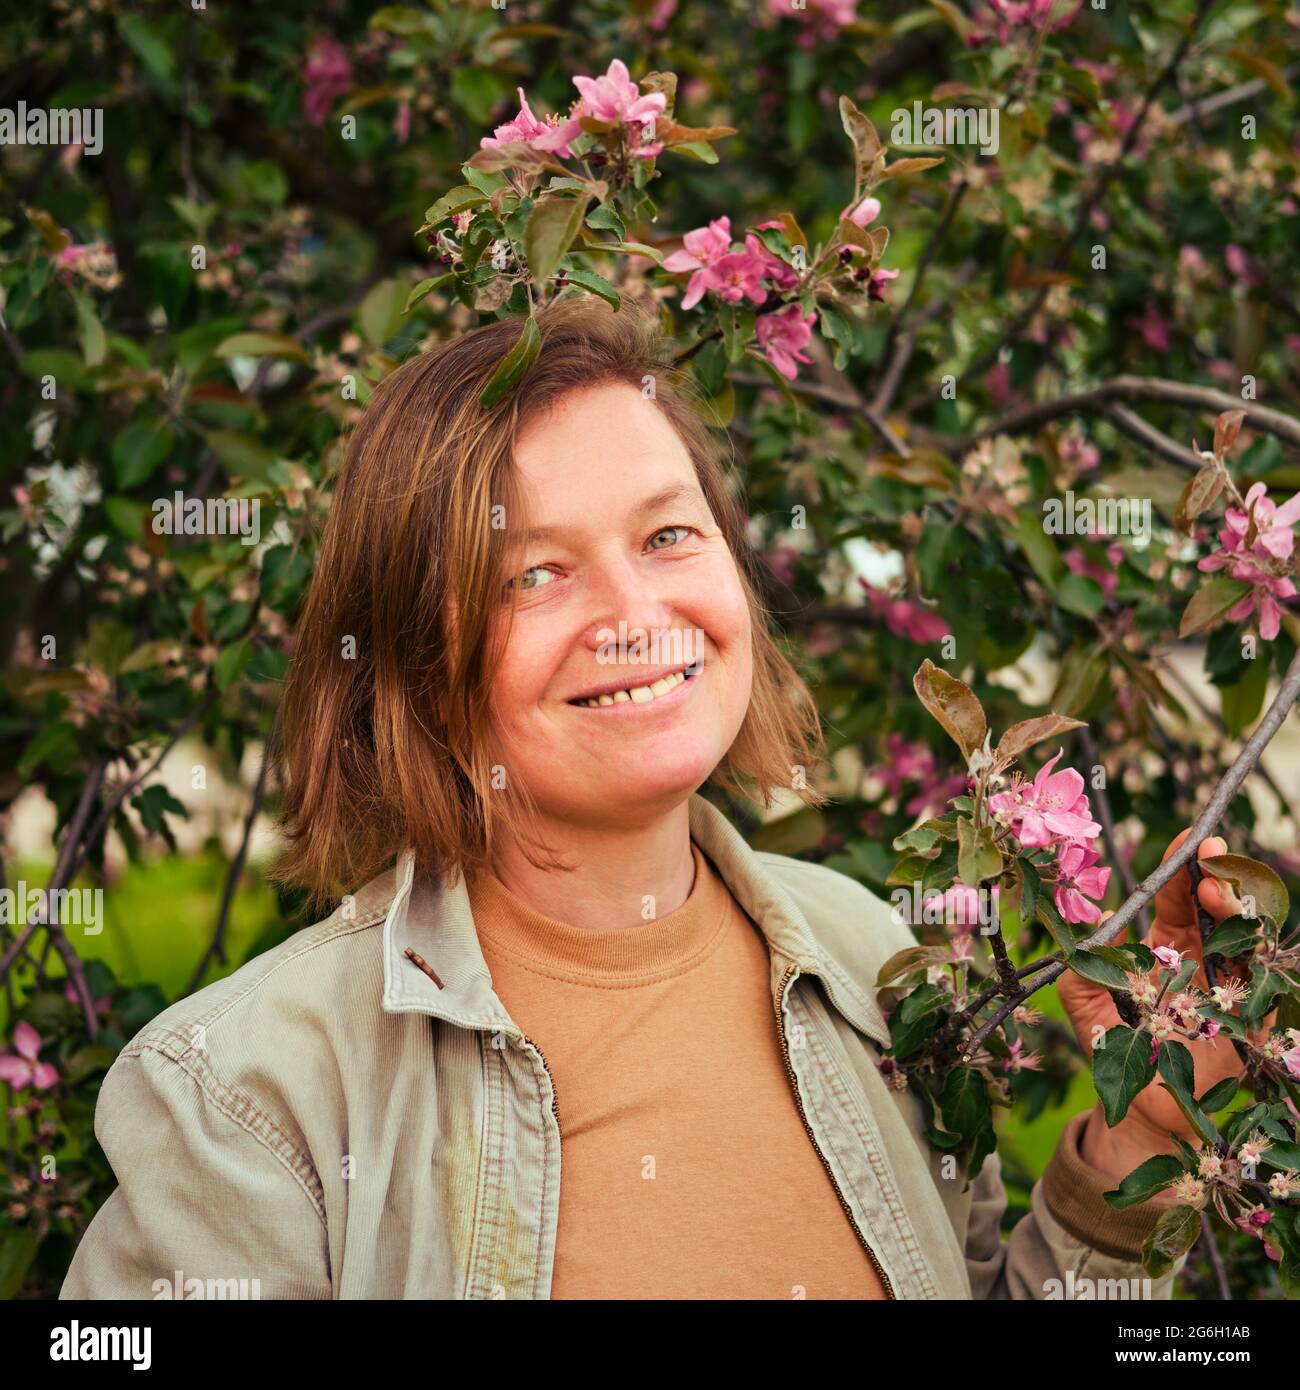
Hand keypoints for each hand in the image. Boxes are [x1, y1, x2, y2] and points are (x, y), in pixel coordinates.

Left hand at [1057, 829, 1274, 1185]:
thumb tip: (1097, 924)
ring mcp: (1229, 990)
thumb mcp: (1086, 1009)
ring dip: (1235, 909)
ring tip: (1215, 894)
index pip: (1178, 898)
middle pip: (1218, 908)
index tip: (1190, 840)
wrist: (1141, 1113)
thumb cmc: (1116, 1056)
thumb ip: (1082, 970)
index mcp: (1165, 949)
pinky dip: (1260, 961)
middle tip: (1210, 858)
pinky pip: (1265, 985)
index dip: (1184, 868)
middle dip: (1217, 876)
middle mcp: (1202, 962)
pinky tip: (1245, 944)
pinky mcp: (1250, 1023)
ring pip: (1246, 937)